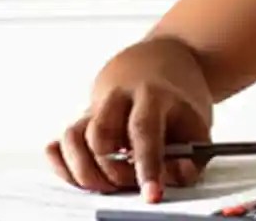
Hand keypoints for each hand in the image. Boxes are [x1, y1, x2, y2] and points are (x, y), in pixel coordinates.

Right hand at [45, 81, 211, 201]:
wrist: (158, 61)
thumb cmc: (176, 101)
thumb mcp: (196, 123)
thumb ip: (193, 156)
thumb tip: (177, 177)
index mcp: (152, 94)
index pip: (144, 130)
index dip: (147, 166)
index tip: (151, 195)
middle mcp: (117, 97)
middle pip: (101, 135)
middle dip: (114, 172)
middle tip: (130, 184)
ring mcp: (94, 106)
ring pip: (72, 138)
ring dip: (85, 171)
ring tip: (108, 183)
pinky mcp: (79, 118)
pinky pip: (59, 143)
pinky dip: (62, 165)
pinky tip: (80, 175)